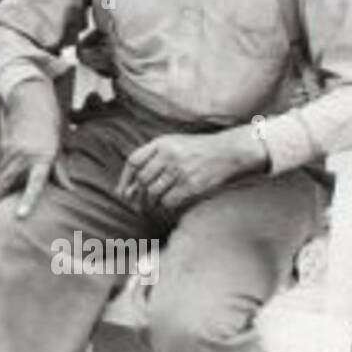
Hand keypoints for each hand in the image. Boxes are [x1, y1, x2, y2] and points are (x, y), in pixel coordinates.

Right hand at [0, 79, 73, 218]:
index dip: (27, 200)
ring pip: (4, 173)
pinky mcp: (3, 144)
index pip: (34, 183)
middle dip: (6, 192)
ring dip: (8, 178)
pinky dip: (8, 165)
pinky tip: (16, 158)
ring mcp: (11, 149)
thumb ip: (60, 169)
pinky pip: (3, 162)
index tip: (20, 215)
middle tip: (4, 198)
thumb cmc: (48, 121)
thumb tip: (68, 189)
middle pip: (8, 183)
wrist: (30, 98)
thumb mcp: (59, 146)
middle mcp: (25, 154)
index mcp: (42, 156)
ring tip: (17, 173)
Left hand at [117, 129, 265, 211]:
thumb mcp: (172, 144)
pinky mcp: (191, 184)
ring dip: (149, 203)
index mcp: (161, 143)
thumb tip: (129, 185)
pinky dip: (164, 206)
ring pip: (153, 192)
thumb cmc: (196, 149)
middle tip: (137, 204)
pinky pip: (169, 200)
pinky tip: (166, 206)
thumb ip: (152, 157)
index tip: (123, 190)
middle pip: (142, 179)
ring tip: (150, 207)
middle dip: (137, 195)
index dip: (125, 178)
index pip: (134, 161)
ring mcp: (180, 170)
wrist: (227, 151)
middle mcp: (168, 155)